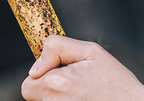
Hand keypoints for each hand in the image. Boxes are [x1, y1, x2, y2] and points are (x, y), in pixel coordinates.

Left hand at [21, 35, 143, 100]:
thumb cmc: (115, 81)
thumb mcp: (91, 51)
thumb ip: (57, 47)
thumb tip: (35, 66)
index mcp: (59, 84)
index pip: (28, 83)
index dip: (41, 76)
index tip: (61, 76)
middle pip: (34, 97)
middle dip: (48, 90)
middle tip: (74, 87)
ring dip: (57, 99)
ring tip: (81, 97)